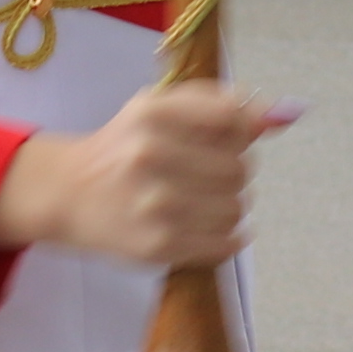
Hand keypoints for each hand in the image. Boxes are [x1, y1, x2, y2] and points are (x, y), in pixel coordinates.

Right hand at [0, 79, 285, 267]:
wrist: (68, 195)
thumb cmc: (124, 146)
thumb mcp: (161, 108)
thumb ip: (221, 105)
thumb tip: (284, 113)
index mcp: (152, 113)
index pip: (233, 120)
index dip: (237, 132)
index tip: (222, 139)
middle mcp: (150, 155)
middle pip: (240, 168)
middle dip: (231, 171)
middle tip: (203, 174)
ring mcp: (154, 205)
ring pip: (237, 207)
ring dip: (228, 205)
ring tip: (199, 201)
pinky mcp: (158, 246)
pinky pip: (226, 242)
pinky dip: (225, 236)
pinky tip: (202, 225)